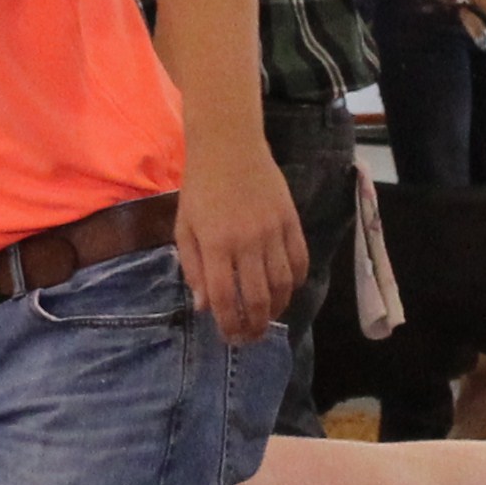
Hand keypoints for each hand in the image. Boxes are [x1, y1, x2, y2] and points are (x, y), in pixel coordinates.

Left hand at [172, 134, 305, 343]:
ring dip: (276, 308)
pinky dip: (297, 282)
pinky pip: (301, 260)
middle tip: (250, 337)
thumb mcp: (184, 227)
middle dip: (254, 325)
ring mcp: (273, 231)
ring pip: (283, 284)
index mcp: (216, 244)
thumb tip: (203, 306)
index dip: (228, 324)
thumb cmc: (200, 187)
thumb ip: (193, 267)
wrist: (229, 146)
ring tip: (267, 319)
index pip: (224, 298)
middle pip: (257, 298)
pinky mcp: (292, 221)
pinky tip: (287, 290)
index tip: (229, 337)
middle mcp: (247, 242)